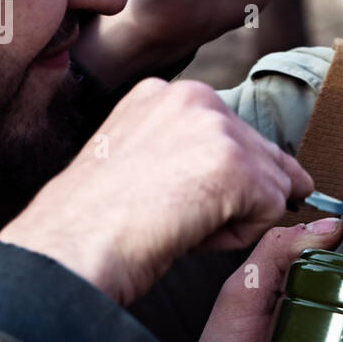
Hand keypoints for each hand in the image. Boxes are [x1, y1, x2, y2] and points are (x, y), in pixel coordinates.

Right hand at [0, 79, 312, 305]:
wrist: (69, 247)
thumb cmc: (90, 224)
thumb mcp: (135, 163)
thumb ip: (183, 155)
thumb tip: (245, 179)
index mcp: (162, 94)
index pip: (228, 134)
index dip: (213, 181)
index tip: (173, 200)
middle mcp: (193, 96)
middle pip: (260, 154)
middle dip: (233, 197)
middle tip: (174, 218)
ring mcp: (218, 127)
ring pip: (271, 183)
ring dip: (233, 218)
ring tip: (177, 224)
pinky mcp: (238, 164)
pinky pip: (272, 210)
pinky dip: (238, 236)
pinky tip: (190, 232)